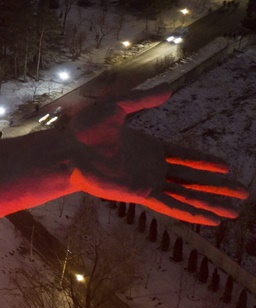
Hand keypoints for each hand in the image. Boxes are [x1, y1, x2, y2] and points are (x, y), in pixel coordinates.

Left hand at [68, 87, 246, 224]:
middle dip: (217, 186)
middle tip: (242, 192)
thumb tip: (168, 88)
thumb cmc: (85, 130)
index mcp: (148, 147)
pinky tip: (211, 219)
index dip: (204, 161)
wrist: (68, 150)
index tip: (226, 166)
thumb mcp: (116, 107)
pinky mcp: (142, 194)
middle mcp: (151, 166)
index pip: (184, 156)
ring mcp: (148, 181)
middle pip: (192, 178)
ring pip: (188, 194)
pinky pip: (173, 205)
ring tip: (236, 210)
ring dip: (211, 202)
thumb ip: (142, 99)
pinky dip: (193, 212)